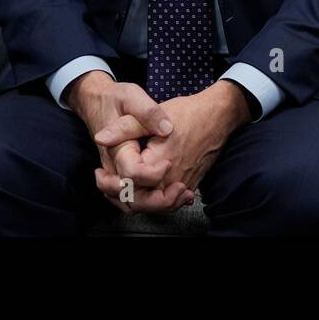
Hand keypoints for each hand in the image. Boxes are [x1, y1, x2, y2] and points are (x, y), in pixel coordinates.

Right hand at [67, 71, 190, 213]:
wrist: (96, 102)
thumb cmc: (114, 99)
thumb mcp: (132, 96)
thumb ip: (148, 112)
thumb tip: (166, 128)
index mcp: (117, 150)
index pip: (133, 175)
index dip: (154, 173)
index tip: (169, 163)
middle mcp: (114, 168)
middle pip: (132, 199)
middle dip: (159, 201)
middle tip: (182, 189)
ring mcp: (116, 175)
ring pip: (132, 204)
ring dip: (157, 205)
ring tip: (181, 196)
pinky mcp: (122, 176)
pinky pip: (133, 199)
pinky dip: (151, 203)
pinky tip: (173, 194)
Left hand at [93, 82, 250, 211]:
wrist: (218, 115)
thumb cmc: (188, 112)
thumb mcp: (151, 114)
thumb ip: (124, 128)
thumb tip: (100, 138)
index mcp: (159, 163)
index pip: (129, 186)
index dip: (110, 183)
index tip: (101, 173)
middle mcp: (172, 179)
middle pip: (140, 203)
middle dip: (119, 196)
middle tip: (105, 182)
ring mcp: (182, 184)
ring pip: (154, 207)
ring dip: (135, 201)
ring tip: (120, 188)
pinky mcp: (190, 184)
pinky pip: (168, 202)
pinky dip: (153, 201)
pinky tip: (142, 190)